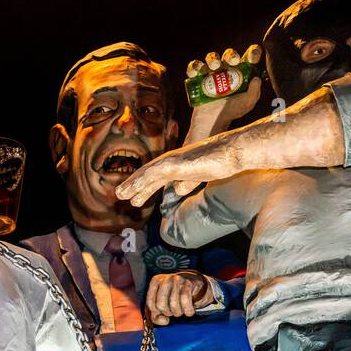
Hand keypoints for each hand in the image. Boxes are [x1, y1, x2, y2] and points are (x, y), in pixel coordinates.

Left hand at [116, 131, 238, 207]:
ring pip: (147, 173)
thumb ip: (187, 181)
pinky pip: (155, 172)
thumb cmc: (219, 162)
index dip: (144, 187)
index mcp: (176, 165)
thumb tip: (177, 189)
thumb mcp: (198, 176)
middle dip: (134, 185)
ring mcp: (173, 161)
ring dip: (133, 183)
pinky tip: (134, 187)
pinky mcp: (176, 163)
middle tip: (120, 195)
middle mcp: (171, 161)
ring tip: (120, 194)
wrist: (231, 153)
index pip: (155, 177)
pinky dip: (143, 180)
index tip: (133, 197)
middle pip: (147, 174)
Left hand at [146, 271, 212, 324]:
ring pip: (173, 304)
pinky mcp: (188, 283)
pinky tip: (189, 311)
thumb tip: (164, 321)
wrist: (196, 284)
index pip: (150, 303)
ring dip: (178, 312)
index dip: (157, 312)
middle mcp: (165, 279)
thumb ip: (157, 316)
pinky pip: (185, 302)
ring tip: (181, 310)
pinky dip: (188, 311)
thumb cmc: (176, 295)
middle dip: (168, 313)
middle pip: (161, 304)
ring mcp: (177, 280)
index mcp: (156, 281)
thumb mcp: (163, 304)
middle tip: (173, 311)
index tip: (163, 313)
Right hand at [186, 46, 263, 133]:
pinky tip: (197, 72)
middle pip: (229, 55)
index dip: (253, 52)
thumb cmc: (232, 111)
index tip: (254, 55)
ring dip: (213, 59)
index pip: (248, 58)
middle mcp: (227, 70)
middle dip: (231, 55)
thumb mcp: (247, 103)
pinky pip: (195, 68)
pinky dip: (194, 67)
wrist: (213, 120)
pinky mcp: (200, 78)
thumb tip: (256, 78)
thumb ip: (254, 91)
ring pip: (212, 58)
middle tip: (233, 62)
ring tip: (215, 67)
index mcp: (241, 72)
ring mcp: (212, 73)